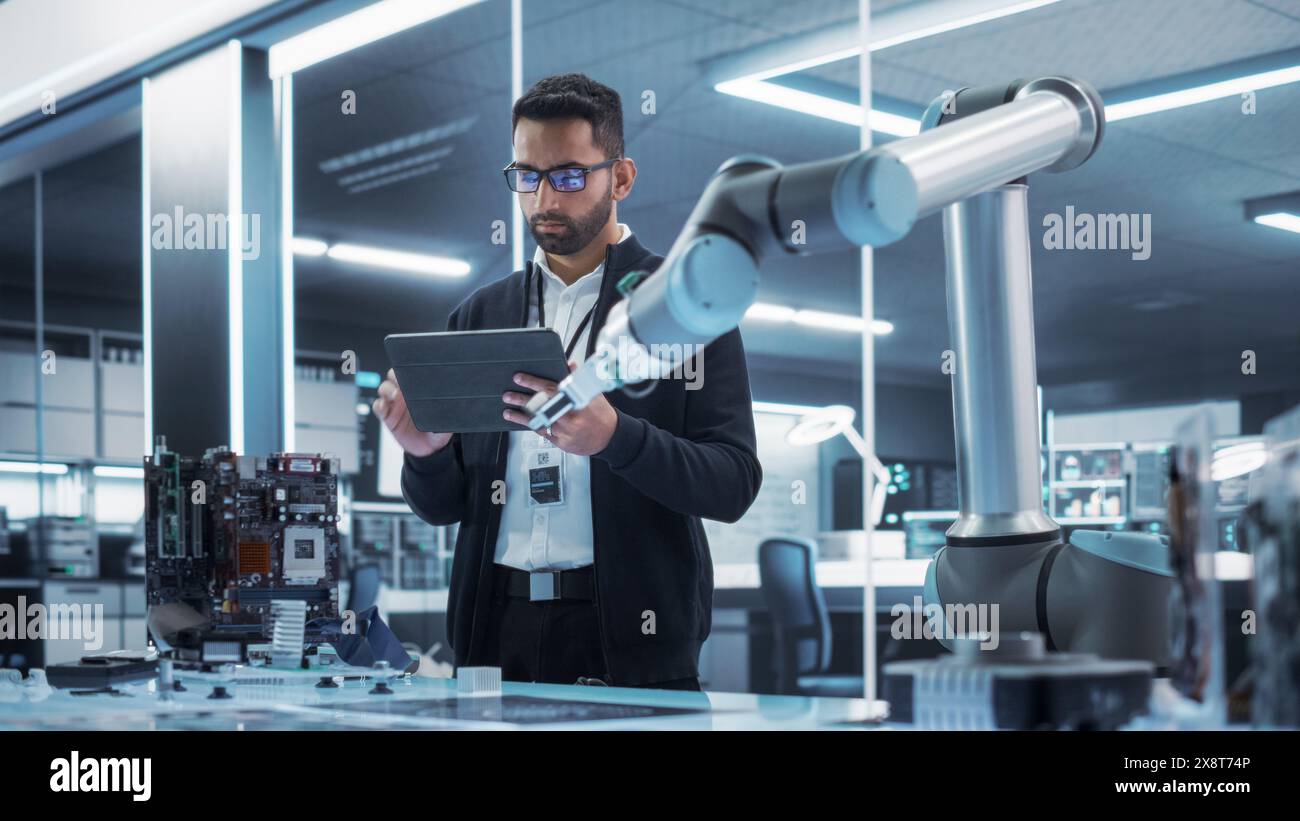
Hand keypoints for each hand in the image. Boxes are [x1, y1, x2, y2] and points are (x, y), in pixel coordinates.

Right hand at [373, 368, 451, 457]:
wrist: (430, 449)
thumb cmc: (437, 430)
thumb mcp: (445, 419)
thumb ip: (445, 411)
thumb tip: (451, 404)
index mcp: (419, 391)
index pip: (409, 374)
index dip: (407, 370)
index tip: (410, 373)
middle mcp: (405, 395)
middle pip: (393, 377)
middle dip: (394, 376)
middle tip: (401, 383)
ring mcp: (395, 404)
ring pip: (384, 389)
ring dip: (387, 390)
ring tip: (394, 396)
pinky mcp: (388, 416)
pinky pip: (378, 407)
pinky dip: (379, 405)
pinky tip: (384, 407)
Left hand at [502, 363, 617, 455]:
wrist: (610, 437)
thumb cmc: (601, 414)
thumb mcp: (592, 393)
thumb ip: (577, 379)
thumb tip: (568, 364)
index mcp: (576, 400)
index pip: (550, 388)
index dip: (532, 382)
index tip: (519, 378)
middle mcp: (569, 415)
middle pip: (540, 405)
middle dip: (522, 399)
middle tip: (508, 395)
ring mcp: (565, 430)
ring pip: (538, 421)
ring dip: (521, 416)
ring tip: (508, 411)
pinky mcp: (562, 442)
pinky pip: (543, 433)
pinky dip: (532, 426)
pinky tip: (522, 422)